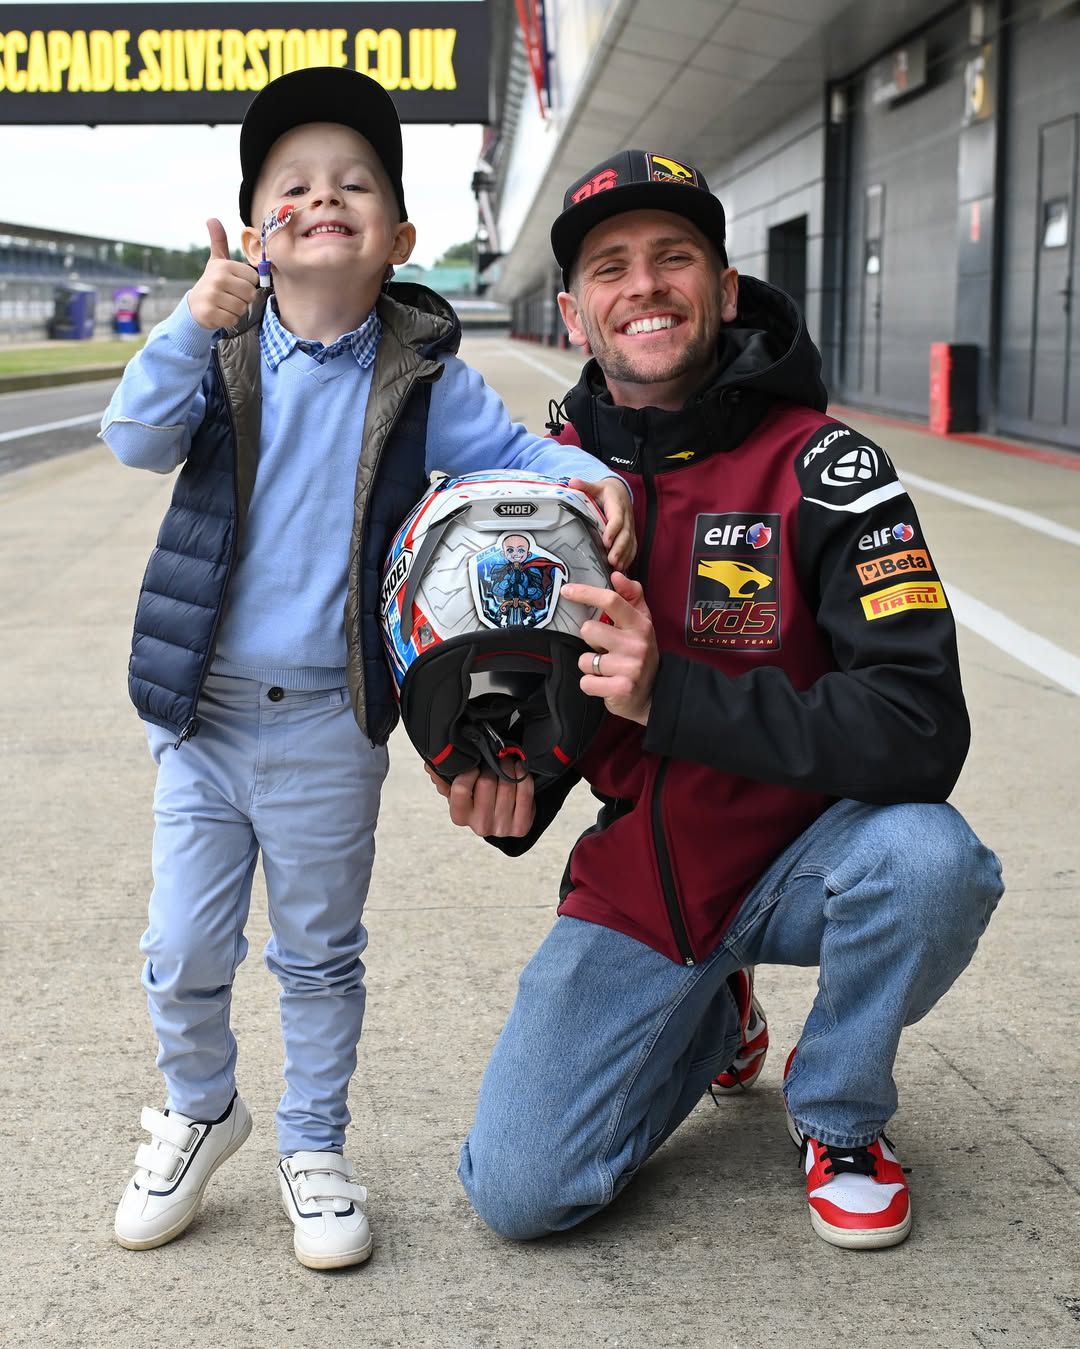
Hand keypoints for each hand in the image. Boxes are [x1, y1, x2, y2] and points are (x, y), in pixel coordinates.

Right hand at [188, 219, 258, 329]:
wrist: (194, 305)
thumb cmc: (213, 282)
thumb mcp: (217, 261)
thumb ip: (219, 241)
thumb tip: (212, 218)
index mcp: (224, 266)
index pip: (253, 279)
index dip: (247, 284)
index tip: (235, 284)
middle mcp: (218, 279)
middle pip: (250, 294)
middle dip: (243, 299)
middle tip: (230, 297)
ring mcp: (212, 296)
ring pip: (242, 308)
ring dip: (236, 310)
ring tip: (225, 305)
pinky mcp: (209, 313)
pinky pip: (232, 319)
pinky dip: (228, 320)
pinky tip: (220, 314)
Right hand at [424, 764, 535, 837]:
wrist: (502, 815)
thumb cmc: (477, 797)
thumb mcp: (456, 787)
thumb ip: (441, 775)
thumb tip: (431, 766)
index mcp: (459, 816)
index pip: (460, 789)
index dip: (468, 771)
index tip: (474, 764)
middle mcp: (480, 826)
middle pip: (487, 783)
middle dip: (492, 764)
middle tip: (495, 756)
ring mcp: (501, 828)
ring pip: (507, 785)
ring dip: (509, 767)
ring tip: (507, 760)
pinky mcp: (520, 827)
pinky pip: (525, 794)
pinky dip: (523, 776)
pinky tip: (520, 769)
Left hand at [562, 571, 658, 725]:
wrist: (652, 694)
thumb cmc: (639, 653)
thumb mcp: (641, 623)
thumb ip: (631, 596)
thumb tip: (617, 574)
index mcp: (640, 624)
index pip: (611, 601)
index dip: (586, 593)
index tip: (566, 590)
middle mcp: (636, 644)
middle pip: (588, 630)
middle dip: (590, 641)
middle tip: (604, 649)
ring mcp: (630, 667)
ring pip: (584, 660)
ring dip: (590, 665)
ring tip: (606, 668)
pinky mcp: (621, 688)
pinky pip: (586, 682)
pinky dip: (590, 685)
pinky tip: (604, 684)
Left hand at [569, 477, 636, 570]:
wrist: (621, 492)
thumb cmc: (606, 492)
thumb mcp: (596, 486)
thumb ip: (585, 486)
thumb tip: (572, 482)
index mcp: (617, 505)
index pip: (617, 518)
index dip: (613, 530)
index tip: (606, 541)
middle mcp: (627, 517)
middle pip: (626, 534)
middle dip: (619, 548)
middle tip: (612, 560)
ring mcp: (630, 527)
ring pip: (630, 542)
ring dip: (624, 555)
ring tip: (616, 567)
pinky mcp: (631, 534)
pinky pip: (633, 547)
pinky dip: (628, 558)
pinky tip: (622, 568)